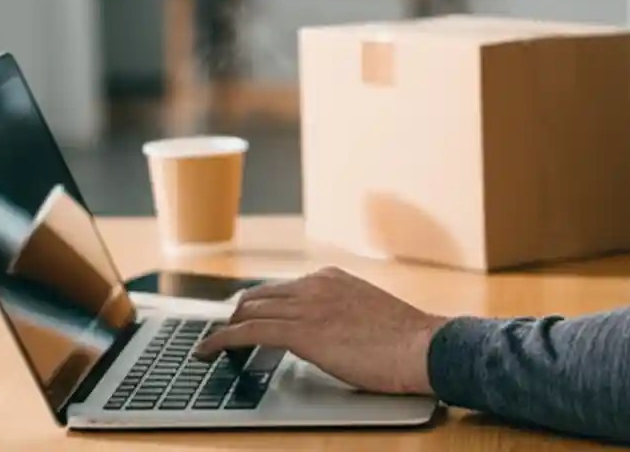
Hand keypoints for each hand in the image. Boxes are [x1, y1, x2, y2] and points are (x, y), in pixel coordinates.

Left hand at [193, 267, 449, 395]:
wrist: (421, 347)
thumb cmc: (405, 340)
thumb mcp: (369, 312)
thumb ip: (343, 312)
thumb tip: (331, 331)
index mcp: (332, 277)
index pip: (283, 287)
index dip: (261, 304)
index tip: (251, 316)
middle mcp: (314, 284)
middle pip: (259, 295)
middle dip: (238, 313)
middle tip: (227, 332)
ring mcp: (306, 305)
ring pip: (248, 310)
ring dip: (227, 328)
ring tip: (214, 344)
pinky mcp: (299, 332)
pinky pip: (246, 332)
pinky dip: (221, 341)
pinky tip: (209, 351)